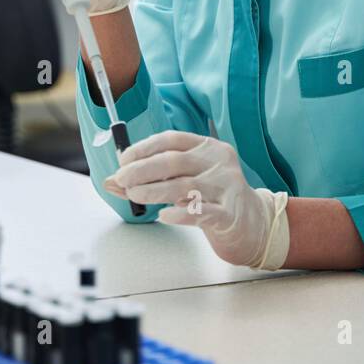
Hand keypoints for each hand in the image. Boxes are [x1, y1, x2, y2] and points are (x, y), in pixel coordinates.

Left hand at [103, 131, 290, 269]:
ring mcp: (227, 186)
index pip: (172, 139)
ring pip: (184, 186)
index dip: (145, 147)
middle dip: (142, 170)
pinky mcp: (230, 213)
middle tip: (122, 179)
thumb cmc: (213, 197)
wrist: (252, 224)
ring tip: (135, 195)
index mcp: (208, 147)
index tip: (124, 160)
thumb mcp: (186, 181)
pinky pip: (201, 211)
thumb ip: (151, 179)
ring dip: (154, 190)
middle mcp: (219, 162)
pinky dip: (179, 213)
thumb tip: (111, 181)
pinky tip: (164, 215)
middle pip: (175, 161)